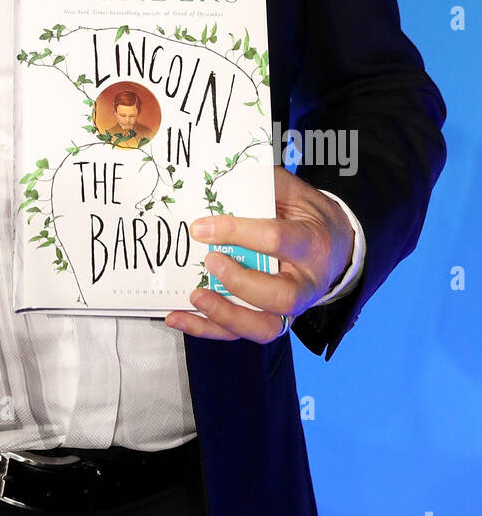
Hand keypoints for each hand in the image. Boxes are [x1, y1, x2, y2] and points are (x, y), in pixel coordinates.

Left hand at [164, 165, 354, 342]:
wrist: (336, 249)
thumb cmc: (307, 217)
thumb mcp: (292, 192)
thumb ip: (261, 185)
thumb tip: (218, 182)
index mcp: (312, 243)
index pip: (277, 240)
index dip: (237, 233)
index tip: (201, 227)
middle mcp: (307, 283)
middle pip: (280, 296)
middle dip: (240, 282)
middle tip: (210, 260)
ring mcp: (292, 308)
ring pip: (264, 326)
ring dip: (225, 315)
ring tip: (195, 296)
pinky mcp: (273, 320)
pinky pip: (242, 333)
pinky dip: (208, 329)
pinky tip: (178, 317)